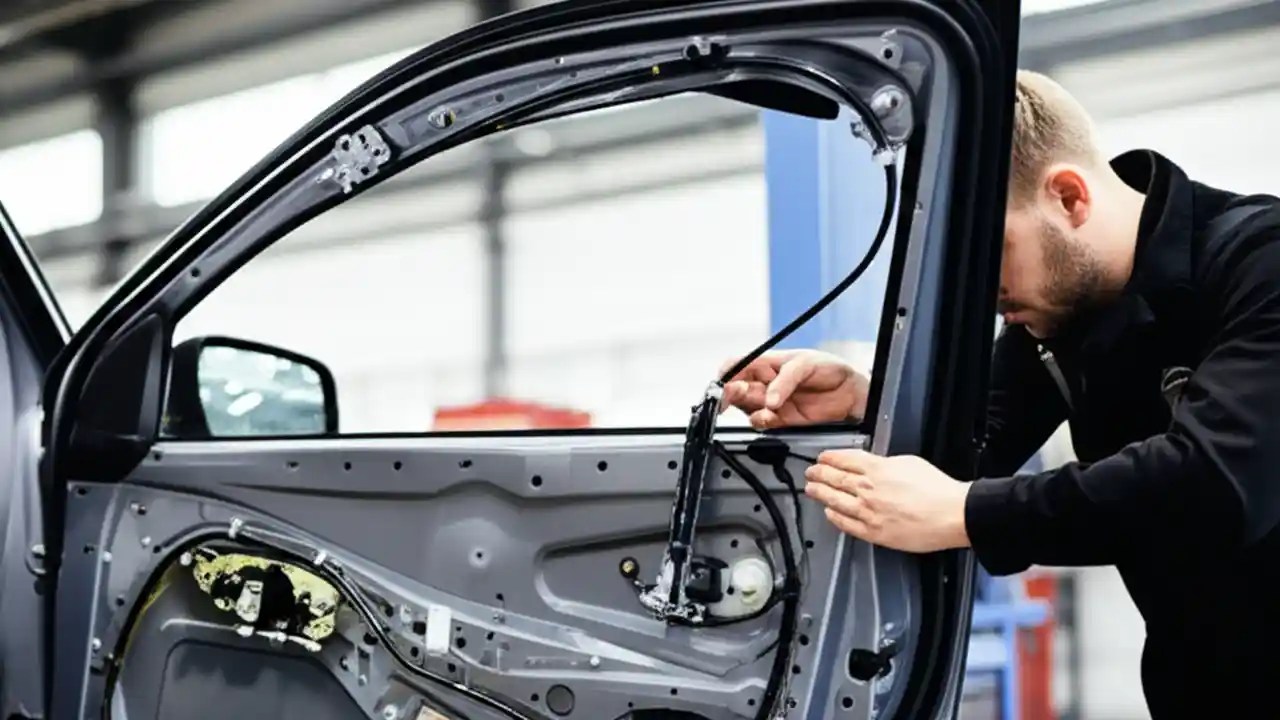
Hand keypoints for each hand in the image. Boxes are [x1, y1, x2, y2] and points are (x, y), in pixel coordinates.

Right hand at [718, 349, 868, 429]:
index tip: (724, 382)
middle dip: (731, 392)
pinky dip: (762, 421)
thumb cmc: (829, 368)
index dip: (726, 373)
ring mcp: (771, 402)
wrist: (851, 392)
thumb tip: (769, 399)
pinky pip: (762, 422)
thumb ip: (785, 380)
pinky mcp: (781, 419)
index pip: (736, 365)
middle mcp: (765, 383)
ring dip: (746, 407)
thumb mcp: (805, 363)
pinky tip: (770, 416)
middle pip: (736, 388)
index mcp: (767, 363)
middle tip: (734, 393)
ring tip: (762, 404)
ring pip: (746, 407)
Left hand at [803, 449, 970, 552]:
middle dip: (818, 474)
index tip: (822, 458)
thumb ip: (885, 463)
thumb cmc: (938, 490)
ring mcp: (869, 512)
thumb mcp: (909, 463)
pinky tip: (829, 513)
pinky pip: (846, 524)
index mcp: (878, 469)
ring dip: (820, 494)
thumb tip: (873, 465)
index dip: (829, 458)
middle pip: (835, 479)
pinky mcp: (874, 532)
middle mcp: (869, 490)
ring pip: (835, 500)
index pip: (844, 460)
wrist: (952, 514)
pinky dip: (834, 517)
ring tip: (812, 490)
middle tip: (810, 473)